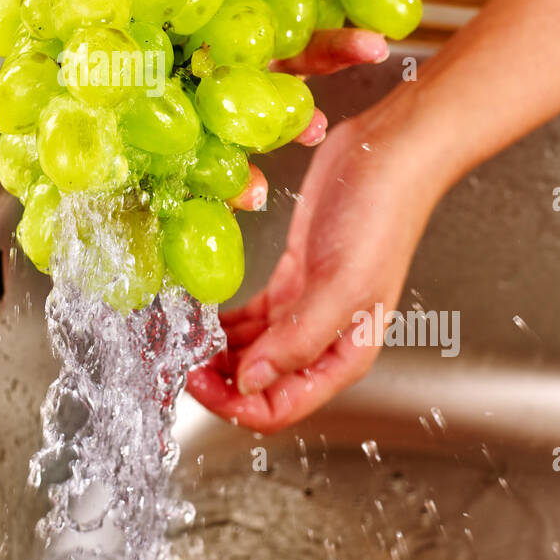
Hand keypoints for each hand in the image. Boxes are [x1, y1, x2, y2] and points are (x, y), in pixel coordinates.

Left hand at [188, 101, 448, 431]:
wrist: (389, 153)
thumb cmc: (381, 218)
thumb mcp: (341, 285)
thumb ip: (298, 340)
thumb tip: (252, 382)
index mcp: (343, 355)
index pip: (280, 406)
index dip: (233, 405)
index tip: (192, 379)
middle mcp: (323, 340)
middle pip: (258, 383)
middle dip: (215, 379)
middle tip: (171, 356)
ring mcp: (305, 309)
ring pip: (250, 351)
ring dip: (214, 352)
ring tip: (175, 336)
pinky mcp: (291, 279)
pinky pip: (249, 317)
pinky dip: (222, 321)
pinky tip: (196, 313)